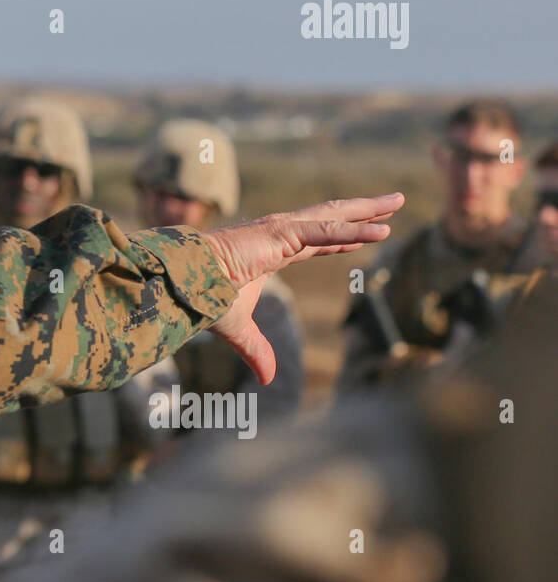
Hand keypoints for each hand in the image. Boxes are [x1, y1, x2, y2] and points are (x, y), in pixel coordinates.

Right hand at [203, 193, 403, 385]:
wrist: (185, 284)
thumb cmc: (205, 298)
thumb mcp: (241, 330)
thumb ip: (258, 350)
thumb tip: (268, 379)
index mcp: (273, 250)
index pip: (319, 240)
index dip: (346, 235)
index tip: (371, 230)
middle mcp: (280, 234)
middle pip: (334, 220)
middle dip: (365, 212)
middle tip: (394, 203)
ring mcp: (281, 231)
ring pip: (335, 218)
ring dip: (369, 211)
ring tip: (398, 202)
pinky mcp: (280, 235)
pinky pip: (326, 232)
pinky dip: (355, 231)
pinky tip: (382, 231)